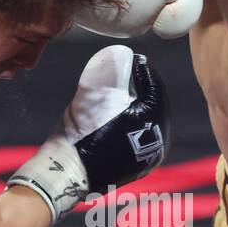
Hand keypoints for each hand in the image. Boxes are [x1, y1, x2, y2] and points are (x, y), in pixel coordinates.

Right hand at [6, 45, 170, 222]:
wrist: (68, 172)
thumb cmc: (82, 133)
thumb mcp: (93, 93)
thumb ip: (110, 70)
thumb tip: (122, 54)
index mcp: (154, 122)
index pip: (154, 86)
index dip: (143, 69)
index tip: (134, 58)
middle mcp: (159, 142)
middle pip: (155, 104)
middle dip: (143, 86)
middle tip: (130, 71)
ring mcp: (150, 157)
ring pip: (149, 120)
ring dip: (138, 104)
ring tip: (122, 91)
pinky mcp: (139, 166)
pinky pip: (141, 135)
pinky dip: (133, 121)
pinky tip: (118, 114)